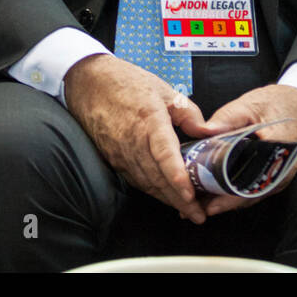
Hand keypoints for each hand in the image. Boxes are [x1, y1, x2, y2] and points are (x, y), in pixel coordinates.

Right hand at [63, 53, 208, 222]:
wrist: (89, 83)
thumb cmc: (127, 83)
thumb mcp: (164, 89)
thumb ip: (189, 113)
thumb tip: (208, 133)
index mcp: (149, 119)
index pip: (164, 153)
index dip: (177, 176)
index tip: (190, 194)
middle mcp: (132, 140)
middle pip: (157, 177)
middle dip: (179, 199)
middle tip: (198, 214)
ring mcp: (120, 152)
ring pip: (146, 183)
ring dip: (166, 198)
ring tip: (186, 210)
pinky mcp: (113, 158)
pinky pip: (135, 179)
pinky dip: (151, 190)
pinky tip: (164, 195)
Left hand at [191, 84, 296, 217]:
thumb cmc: (280, 102)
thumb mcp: (251, 104)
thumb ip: (228, 118)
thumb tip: (204, 131)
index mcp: (278, 151)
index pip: (250, 181)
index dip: (227, 195)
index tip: (207, 201)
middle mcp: (283, 170)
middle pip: (249, 194)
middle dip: (221, 202)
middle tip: (194, 205)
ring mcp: (281, 175)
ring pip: (252, 195)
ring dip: (227, 200)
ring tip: (200, 202)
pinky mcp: (277, 175)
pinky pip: (256, 189)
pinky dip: (237, 192)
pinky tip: (218, 191)